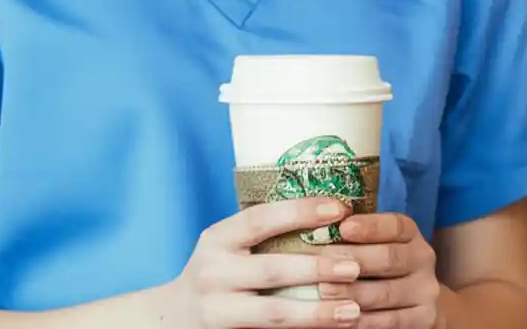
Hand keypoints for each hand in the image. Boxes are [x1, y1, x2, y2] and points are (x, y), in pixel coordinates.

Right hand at [168, 197, 367, 327]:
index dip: (300, 212)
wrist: (172, 318)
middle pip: (272, 270)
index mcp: (216, 240)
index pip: (260, 219)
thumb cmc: (216, 275)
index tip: (339, 208)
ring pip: (275, 313)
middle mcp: (213, 273)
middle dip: (317, 267)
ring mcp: (217, 310)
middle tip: (355, 266)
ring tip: (353, 310)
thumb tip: (331, 216)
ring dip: (317, 312)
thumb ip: (261, 236)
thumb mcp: (225, 247)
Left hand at [318, 213, 441, 328]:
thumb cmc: (377, 265)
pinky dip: (363, 320)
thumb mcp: (372, 244)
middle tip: (322, 263)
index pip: (395, 225)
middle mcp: (423, 259)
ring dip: (353, 293)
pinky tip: (339, 317)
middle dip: (353, 260)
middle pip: (389, 258)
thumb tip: (313, 224)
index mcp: (410, 234)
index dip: (370, 226)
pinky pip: (390, 321)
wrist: (414, 302)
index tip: (343, 227)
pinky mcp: (423, 320)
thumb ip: (350, 235)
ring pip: (387, 292)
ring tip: (324, 291)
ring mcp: (426, 291)